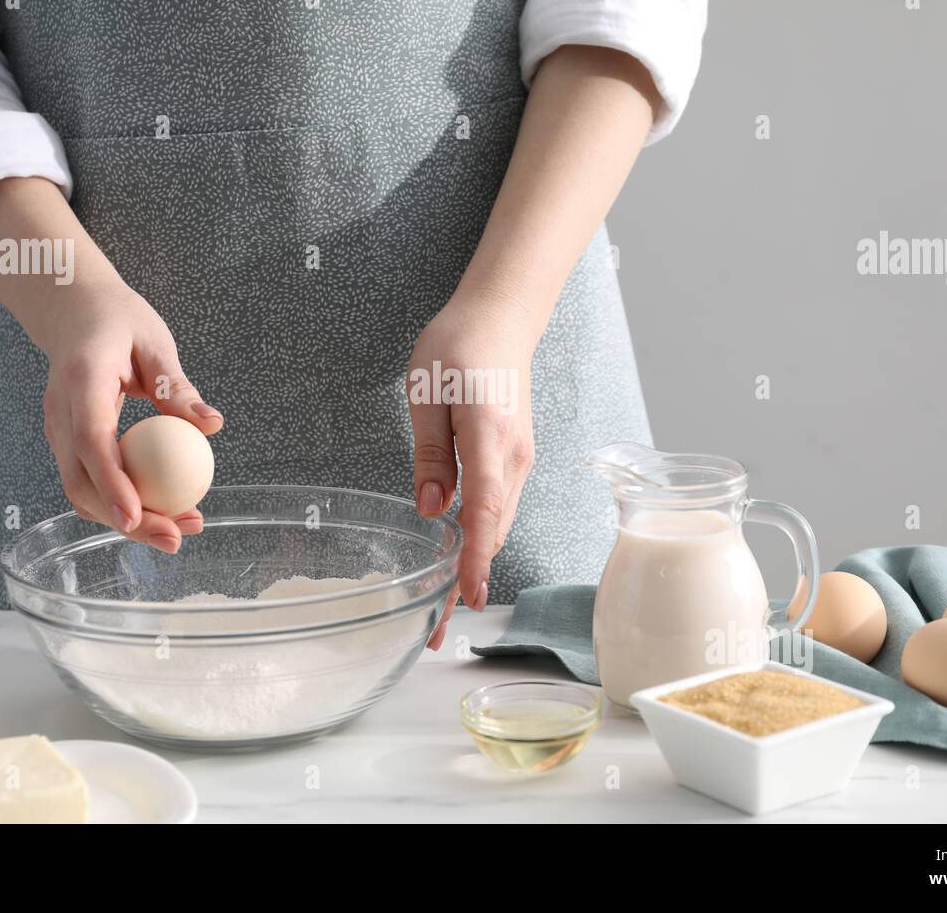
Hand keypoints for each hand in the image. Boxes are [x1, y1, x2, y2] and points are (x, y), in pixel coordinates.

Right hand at [40, 277, 222, 551]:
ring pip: (80, 489)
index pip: (92, 441)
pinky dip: (117, 502)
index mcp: (82, 381)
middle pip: (81, 480)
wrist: (72, 308)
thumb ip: (179, 387)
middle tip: (175, 539)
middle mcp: (60, 411)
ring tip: (178, 529)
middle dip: (124, 520)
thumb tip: (212, 424)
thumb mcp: (155, 343)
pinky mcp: (65, 439)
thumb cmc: (119, 320)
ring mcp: (57, 428)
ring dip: (125, 519)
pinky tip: (158, 510)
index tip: (137, 517)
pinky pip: (87, 480)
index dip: (113, 483)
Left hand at [407, 286, 537, 649]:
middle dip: (467, 583)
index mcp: (490, 440)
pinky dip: (482, 537)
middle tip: (435, 630)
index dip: (475, 562)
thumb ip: (430, 455)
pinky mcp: (514, 456)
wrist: (501, 316)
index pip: (484, 513)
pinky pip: (498, 506)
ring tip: (445, 606)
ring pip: (497, 523)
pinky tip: (460, 557)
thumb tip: (432, 511)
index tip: (467, 602)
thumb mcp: (427, 394)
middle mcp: (513, 458)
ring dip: (475, 564)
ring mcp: (519, 459)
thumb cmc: (459, 344)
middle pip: (493, 532)